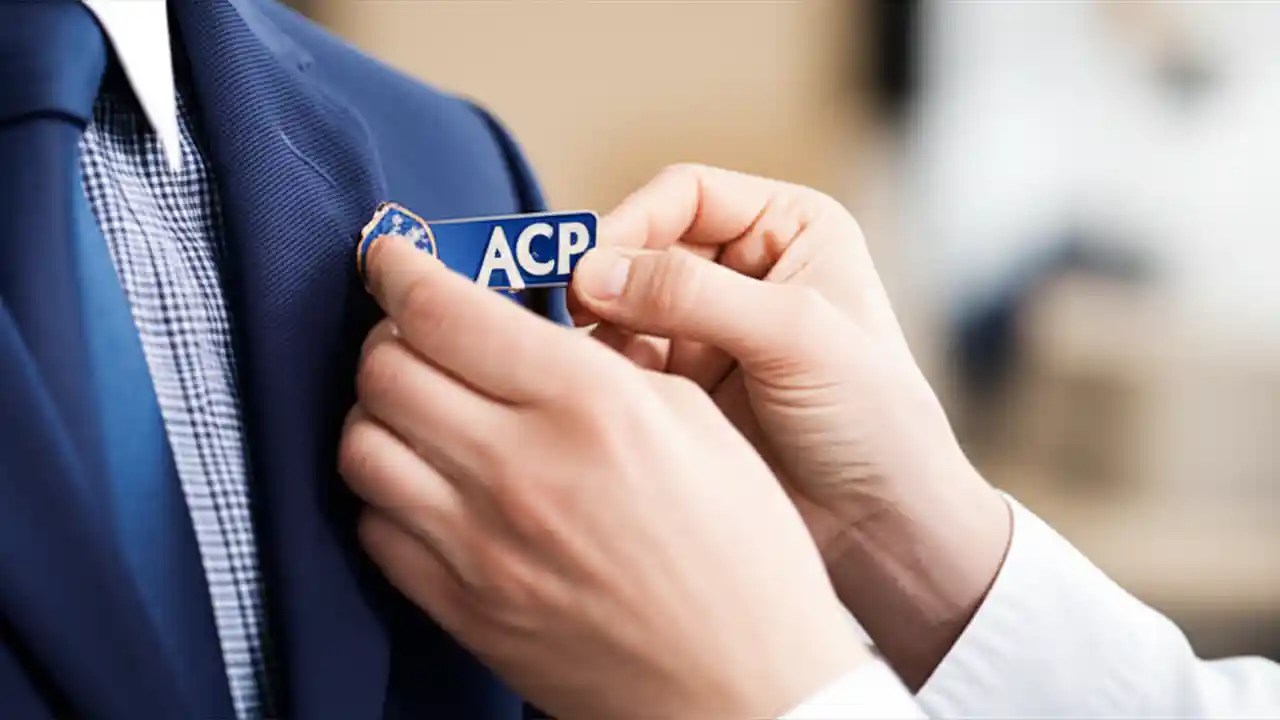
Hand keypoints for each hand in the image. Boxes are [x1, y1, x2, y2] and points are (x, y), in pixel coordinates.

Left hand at [339, 235, 867, 718]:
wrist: (746, 689)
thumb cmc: (744, 555)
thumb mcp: (695, 423)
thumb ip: (599, 366)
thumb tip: (521, 333)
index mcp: (592, 406)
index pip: (444, 310)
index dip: (400, 267)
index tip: (390, 256)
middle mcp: (521, 470)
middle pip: (384, 369)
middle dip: (390, 334)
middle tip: (418, 333)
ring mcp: (481, 547)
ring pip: (360, 444)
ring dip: (380, 413)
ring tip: (422, 410)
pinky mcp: (463, 609)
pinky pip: (376, 528)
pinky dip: (389, 493)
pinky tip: (432, 487)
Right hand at [570, 164, 1011, 687]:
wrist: (882, 528)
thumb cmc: (872, 420)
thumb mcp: (792, 338)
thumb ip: (691, 294)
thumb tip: (591, 271)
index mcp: (788, 229)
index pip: (685, 194)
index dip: (631, 222)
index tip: (587, 268)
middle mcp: (745, 270)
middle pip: (644, 247)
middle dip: (606, 279)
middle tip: (569, 318)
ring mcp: (711, 330)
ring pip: (624, 306)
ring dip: (601, 332)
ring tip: (594, 366)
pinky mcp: (687, 387)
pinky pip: (625, 362)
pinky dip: (608, 374)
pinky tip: (607, 398)